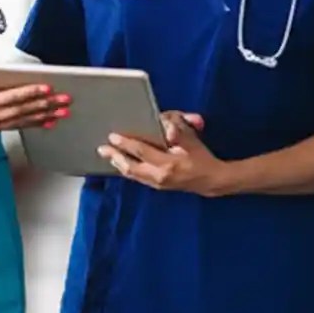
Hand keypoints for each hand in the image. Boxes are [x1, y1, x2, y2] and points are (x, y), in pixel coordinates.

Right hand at [0, 76, 70, 143]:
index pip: (9, 98)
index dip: (28, 93)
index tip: (45, 88)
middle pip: (21, 111)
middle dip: (45, 105)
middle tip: (63, 101)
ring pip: (22, 120)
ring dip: (44, 116)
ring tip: (62, 112)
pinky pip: (16, 126)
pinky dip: (33, 124)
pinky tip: (47, 122)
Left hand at [97, 111, 230, 196]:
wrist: (211, 180)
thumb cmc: (201, 157)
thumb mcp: (191, 139)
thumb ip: (178, 128)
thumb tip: (166, 125)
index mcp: (168, 163)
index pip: (141, 151)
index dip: (126, 143)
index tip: (113, 136)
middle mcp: (160, 176)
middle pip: (130, 167)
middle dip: (115, 157)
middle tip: (102, 148)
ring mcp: (158, 184)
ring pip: (132, 175)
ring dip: (119, 165)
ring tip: (108, 156)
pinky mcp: (158, 187)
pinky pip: (138, 178)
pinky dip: (128, 170)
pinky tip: (121, 165)